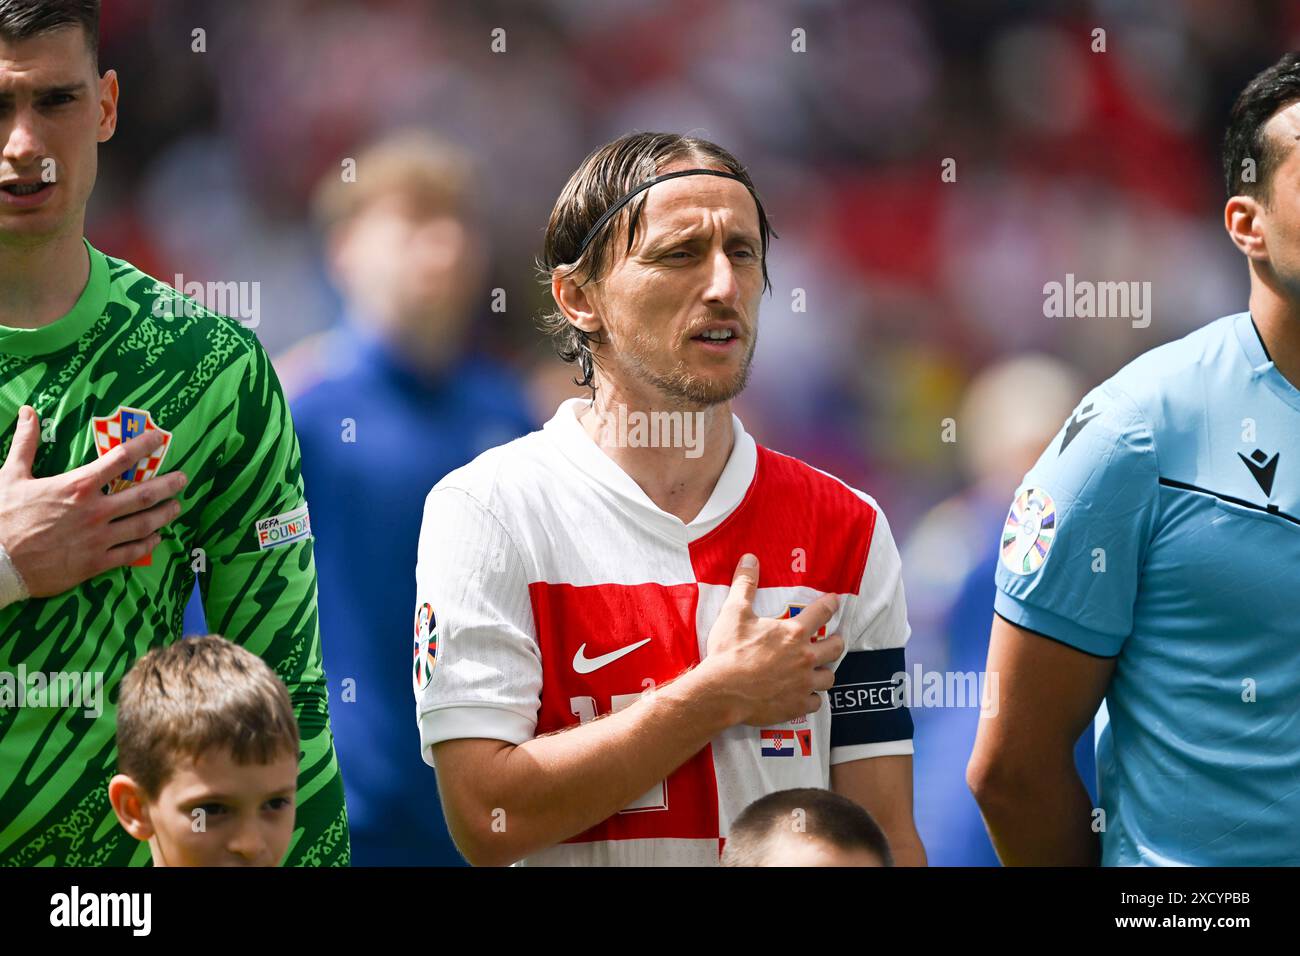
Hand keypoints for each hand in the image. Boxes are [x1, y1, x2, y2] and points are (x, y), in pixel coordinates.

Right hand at [0, 405, 187, 597]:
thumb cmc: (2, 517)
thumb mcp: (10, 475)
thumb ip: (25, 444)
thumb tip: (29, 412)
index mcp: (77, 486)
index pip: (119, 459)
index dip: (143, 446)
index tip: (159, 438)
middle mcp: (94, 511)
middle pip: (143, 494)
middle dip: (168, 485)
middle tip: (183, 479)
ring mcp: (98, 538)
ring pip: (144, 524)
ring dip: (165, 514)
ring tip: (177, 506)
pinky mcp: (95, 563)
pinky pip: (130, 552)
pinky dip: (147, 543)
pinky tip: (157, 537)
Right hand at [700, 553, 843, 726]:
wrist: (721, 691)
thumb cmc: (729, 651)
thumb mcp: (734, 613)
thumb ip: (745, 585)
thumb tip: (750, 559)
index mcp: (794, 632)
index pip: (822, 612)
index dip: (830, 604)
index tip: (835, 601)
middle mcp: (805, 657)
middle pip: (835, 647)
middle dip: (835, 642)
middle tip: (832, 640)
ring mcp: (803, 683)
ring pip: (829, 677)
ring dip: (825, 672)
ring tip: (819, 670)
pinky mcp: (796, 705)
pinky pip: (816, 702)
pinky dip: (812, 698)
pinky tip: (805, 695)